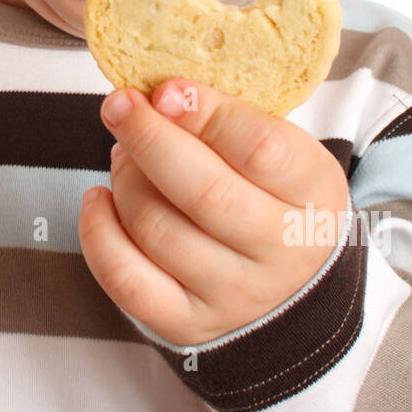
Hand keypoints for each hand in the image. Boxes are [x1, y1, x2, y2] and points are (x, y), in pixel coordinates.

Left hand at [78, 79, 350, 345]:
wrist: (289, 287)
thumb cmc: (274, 196)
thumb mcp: (280, 150)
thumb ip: (229, 120)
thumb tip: (160, 96)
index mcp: (313, 195)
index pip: (262, 150)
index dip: (207, 114)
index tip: (167, 89)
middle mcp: (281, 253)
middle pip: (204, 193)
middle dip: (149, 139)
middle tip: (120, 104)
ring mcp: (234, 295)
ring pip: (156, 229)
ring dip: (125, 179)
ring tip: (124, 154)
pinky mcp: (187, 323)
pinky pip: (125, 279)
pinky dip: (99, 232)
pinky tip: (100, 200)